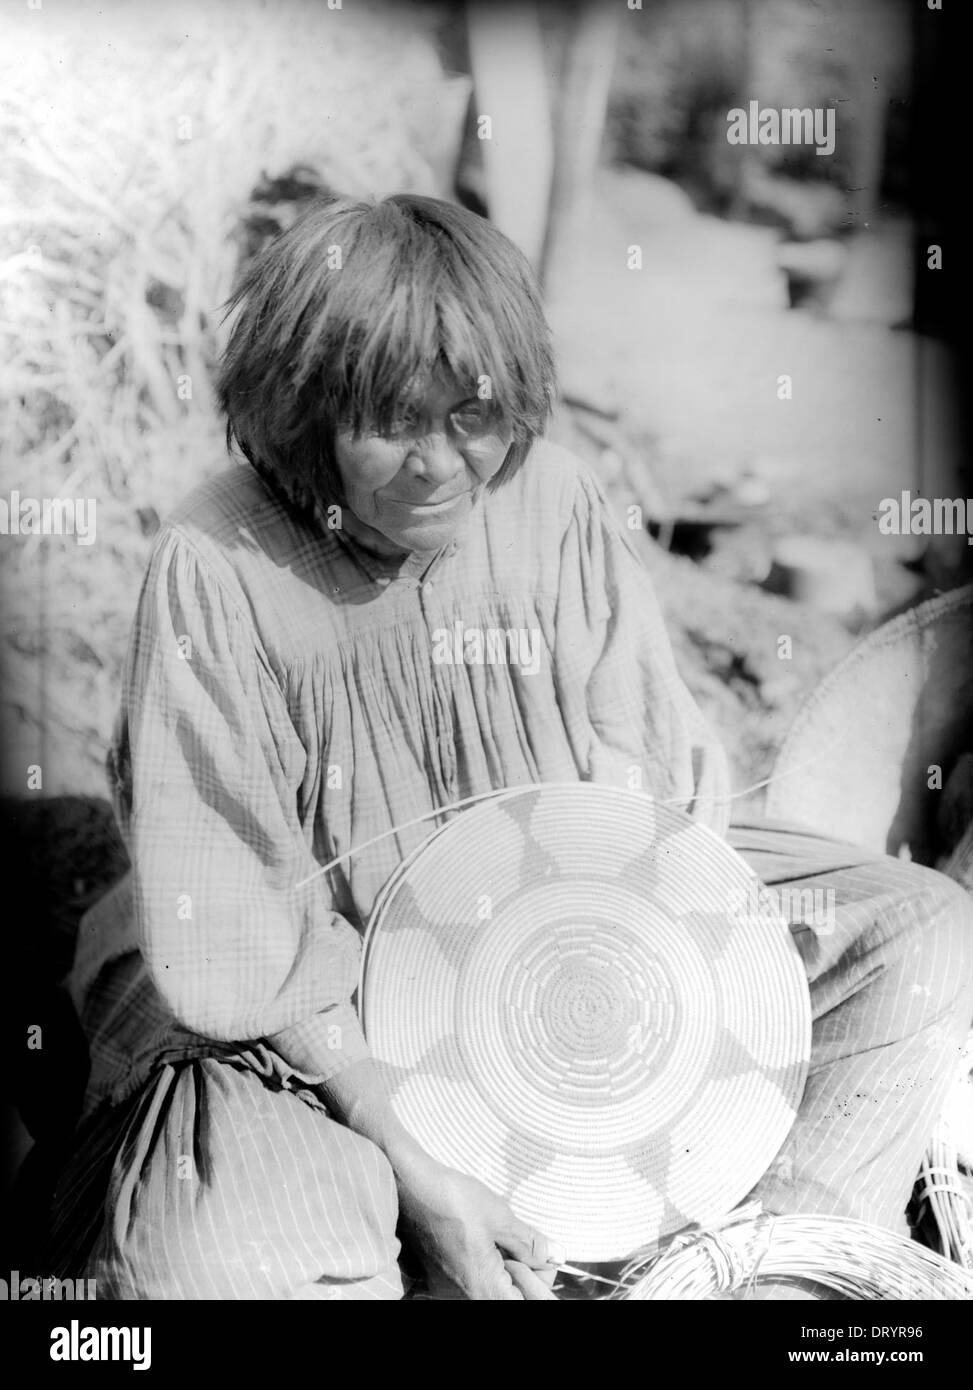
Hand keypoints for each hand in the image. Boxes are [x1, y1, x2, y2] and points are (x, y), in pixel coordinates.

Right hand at [395, 1153, 561, 1299]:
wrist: (410, 1186)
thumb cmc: (452, 1199)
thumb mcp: (500, 1217)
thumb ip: (531, 1244)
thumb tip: (556, 1255)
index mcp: (483, 1290)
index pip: (527, 1300)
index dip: (539, 1275)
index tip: (538, 1251)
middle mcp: (464, 1298)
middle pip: (510, 1296)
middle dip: (522, 1269)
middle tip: (514, 1237)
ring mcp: (449, 1292)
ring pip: (492, 1288)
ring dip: (503, 1266)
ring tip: (493, 1235)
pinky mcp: (439, 1281)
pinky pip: (473, 1281)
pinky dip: (484, 1264)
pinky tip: (478, 1239)